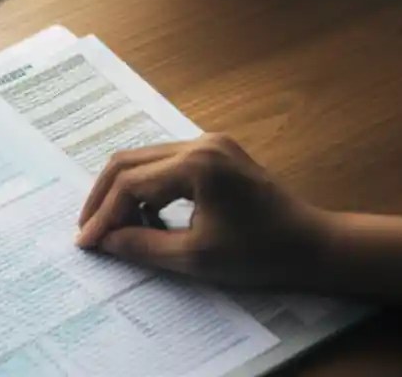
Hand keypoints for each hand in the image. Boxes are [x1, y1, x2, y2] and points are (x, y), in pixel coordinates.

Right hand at [75, 134, 329, 287]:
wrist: (316, 245)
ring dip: (124, 192)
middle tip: (88, 230)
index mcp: (197, 165)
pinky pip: (165, 163)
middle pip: (129, 161)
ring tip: (115, 227)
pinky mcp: (216, 152)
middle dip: (104, 197)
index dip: (103, 215)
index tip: (86, 243)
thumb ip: (143, 246)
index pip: (131, 184)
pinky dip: (148, 187)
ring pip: (144, 159)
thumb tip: (104, 241)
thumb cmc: (262, 254)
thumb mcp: (196, 258)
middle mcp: (199, 143)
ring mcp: (209, 143)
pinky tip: (146, 216)